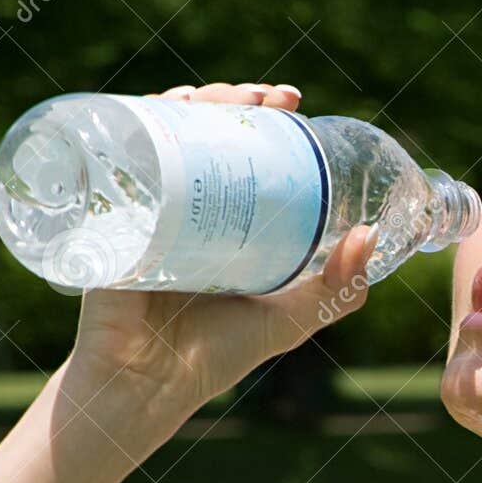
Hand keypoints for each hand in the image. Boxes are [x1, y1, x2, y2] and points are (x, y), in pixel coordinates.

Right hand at [67, 82, 374, 416]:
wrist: (147, 386)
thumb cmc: (215, 355)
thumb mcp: (290, 319)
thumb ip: (338, 287)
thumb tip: (370, 234)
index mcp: (228, 218)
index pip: (246, 148)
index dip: (267, 117)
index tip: (292, 101)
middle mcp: (187, 204)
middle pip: (205, 130)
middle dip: (231, 97)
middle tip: (264, 97)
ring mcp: (147, 206)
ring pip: (163, 131)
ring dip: (187, 99)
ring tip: (215, 97)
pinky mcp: (110, 216)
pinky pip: (115, 157)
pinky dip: (130, 120)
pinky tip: (152, 104)